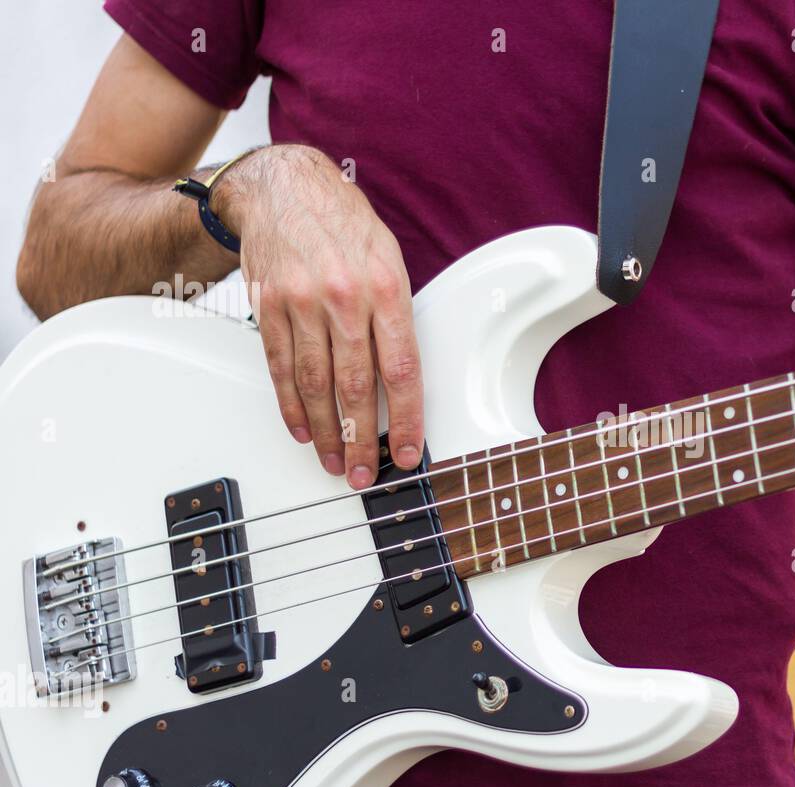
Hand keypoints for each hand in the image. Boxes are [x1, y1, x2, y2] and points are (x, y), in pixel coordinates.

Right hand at [214, 145, 422, 488]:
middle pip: (355, 386)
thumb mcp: (390, 260)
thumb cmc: (345, 226)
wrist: (285, 187)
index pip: (401, 369)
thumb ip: (397, 318)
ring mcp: (301, 303)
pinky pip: (280, 367)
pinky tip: (302, 428)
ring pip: (314, 384)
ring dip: (325, 431)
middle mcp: (343, 297)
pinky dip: (290, 405)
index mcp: (385, 287)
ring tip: (333, 460)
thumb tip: (404, 381)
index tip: (408, 452)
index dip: (406, 419)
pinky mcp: (268, 307)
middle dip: (361, 440)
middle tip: (362, 473)